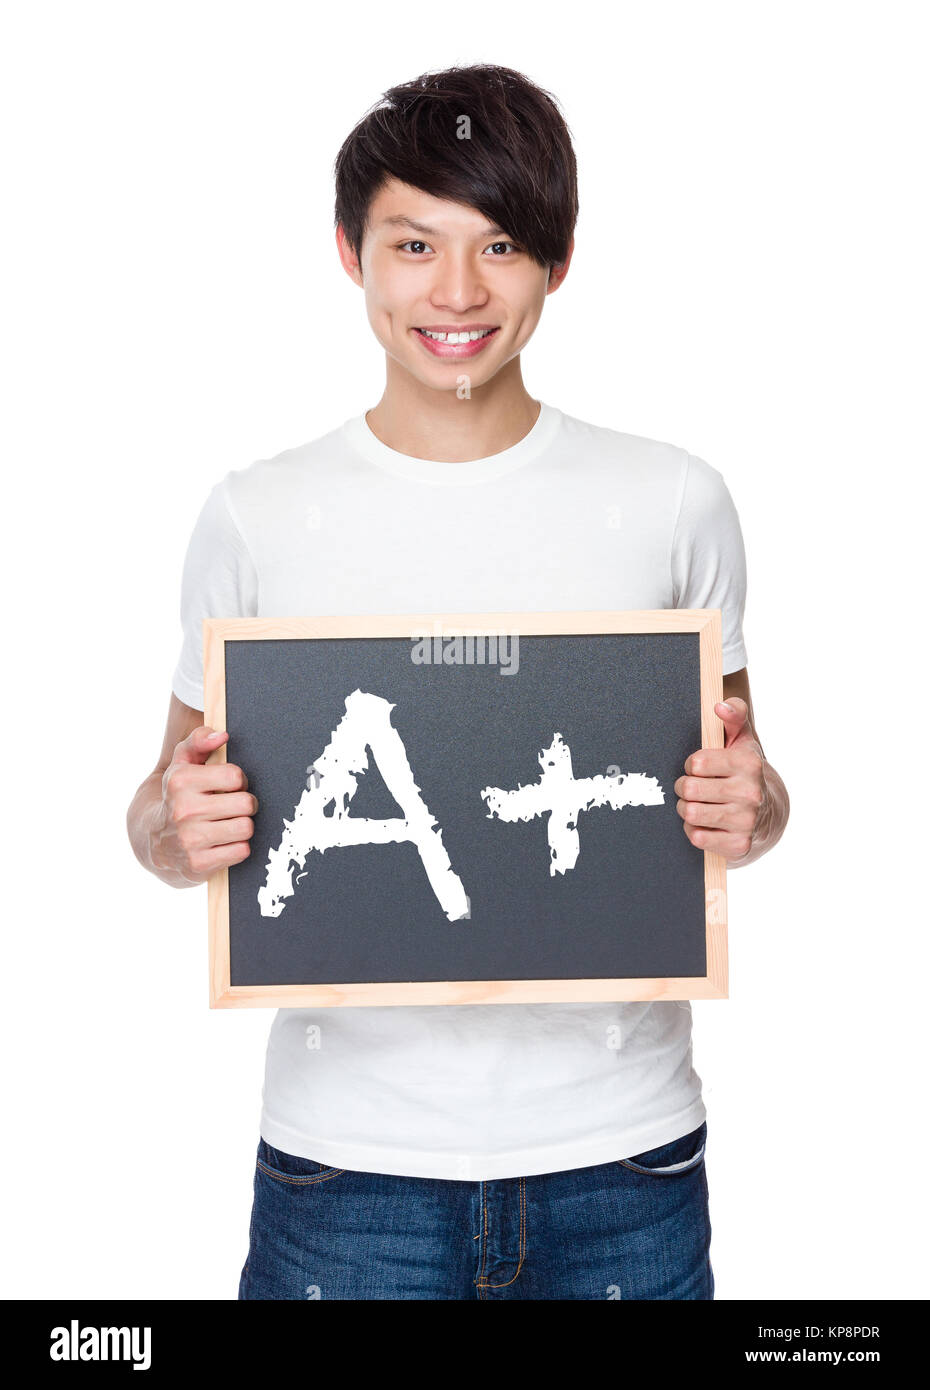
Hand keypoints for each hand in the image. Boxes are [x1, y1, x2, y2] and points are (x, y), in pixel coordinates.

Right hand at [152, 726, 256, 883]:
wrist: (154, 840)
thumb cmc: (178, 795)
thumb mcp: (182, 763)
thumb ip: (199, 740)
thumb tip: (222, 735)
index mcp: (181, 781)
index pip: (236, 777)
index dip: (239, 781)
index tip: (231, 786)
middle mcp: (183, 810)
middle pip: (246, 804)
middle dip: (245, 804)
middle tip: (234, 806)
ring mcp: (190, 839)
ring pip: (246, 828)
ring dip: (243, 826)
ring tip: (229, 823)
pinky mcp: (199, 864)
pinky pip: (241, 851)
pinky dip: (238, 847)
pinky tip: (224, 842)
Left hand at [674, 697, 766, 862]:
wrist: (770, 814)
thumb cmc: (746, 772)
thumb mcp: (743, 740)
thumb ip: (734, 715)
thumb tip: (719, 706)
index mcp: (749, 764)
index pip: (695, 764)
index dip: (690, 766)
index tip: (698, 769)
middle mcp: (750, 793)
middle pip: (689, 790)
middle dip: (684, 788)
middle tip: (691, 788)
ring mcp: (745, 821)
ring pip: (690, 813)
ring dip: (686, 809)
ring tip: (696, 804)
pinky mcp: (738, 845)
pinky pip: (697, 837)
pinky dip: (694, 830)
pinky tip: (706, 823)